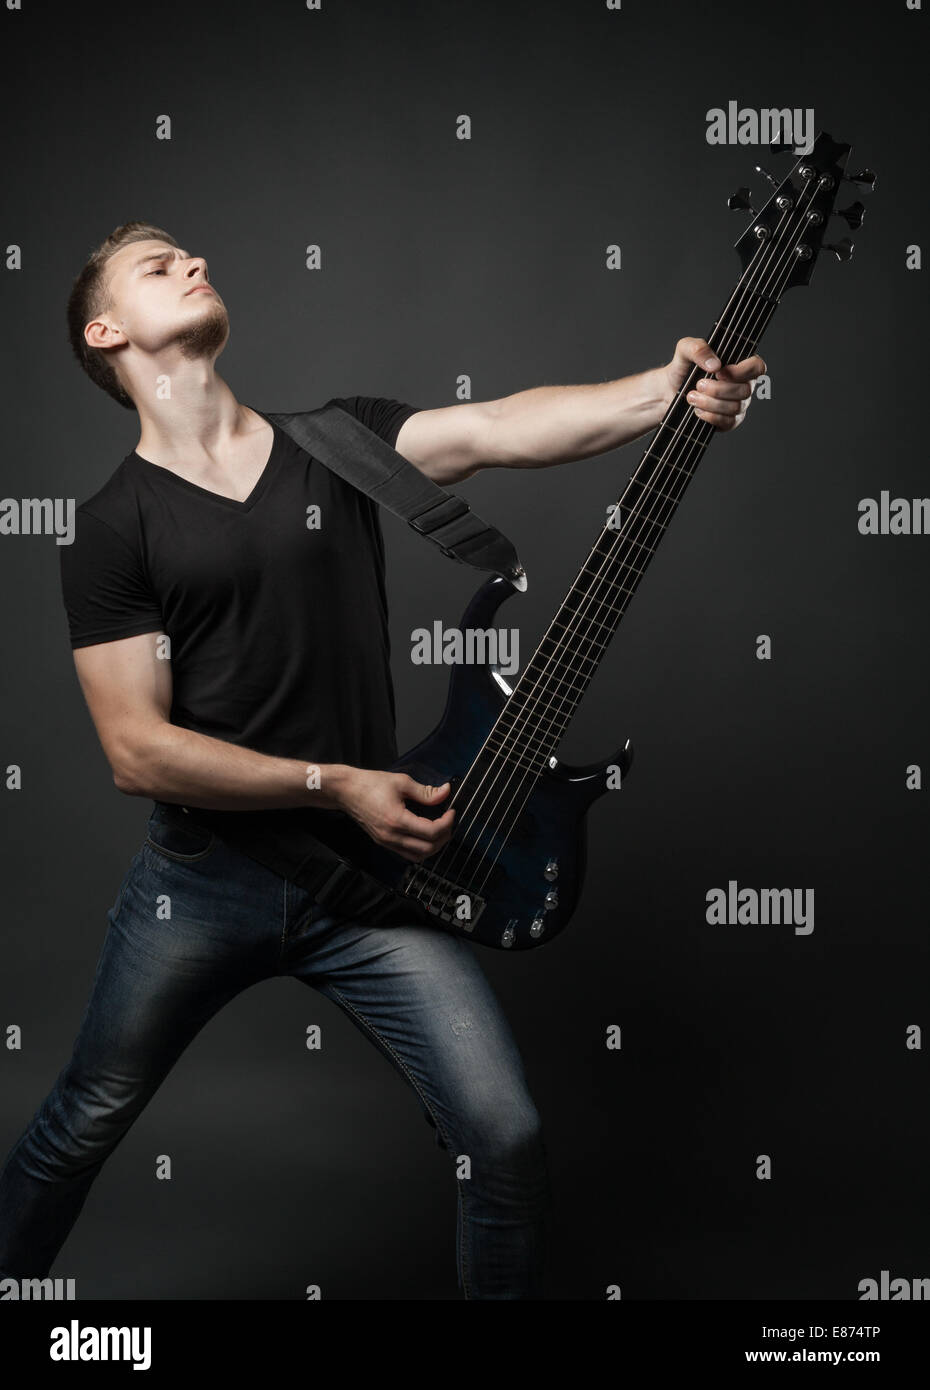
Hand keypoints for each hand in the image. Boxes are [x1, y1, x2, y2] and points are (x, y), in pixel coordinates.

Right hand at [336, 768, 454, 862]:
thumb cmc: (370, 784)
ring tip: (439, 830)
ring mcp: (387, 842)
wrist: (346, 791)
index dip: (447, 823)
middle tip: (448, 821)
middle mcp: (392, 836)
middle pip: (428, 849)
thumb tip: (445, 792)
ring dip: (433, 846)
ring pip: (418, 856)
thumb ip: (425, 791)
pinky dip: (421, 848)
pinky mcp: (383, 842)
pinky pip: (407, 854)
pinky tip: (424, 834)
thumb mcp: (401, 782)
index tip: (451, 811)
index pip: (431, 832)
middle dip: (444, 836)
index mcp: (397, 821)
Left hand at [660, 336, 765, 431]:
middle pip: (745, 390)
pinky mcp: (728, 422)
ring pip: (735, 407)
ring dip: (710, 403)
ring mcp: (738, 404)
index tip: (719, 372)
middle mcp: (744, 385)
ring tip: (692, 396)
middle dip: (718, 389)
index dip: (742, 371)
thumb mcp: (684, 350)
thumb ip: (698, 348)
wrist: (669, 391)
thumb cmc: (682, 368)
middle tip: (698, 385)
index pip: (757, 367)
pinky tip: (697, 410)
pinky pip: (727, 422)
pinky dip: (710, 416)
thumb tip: (715, 364)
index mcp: (740, 364)